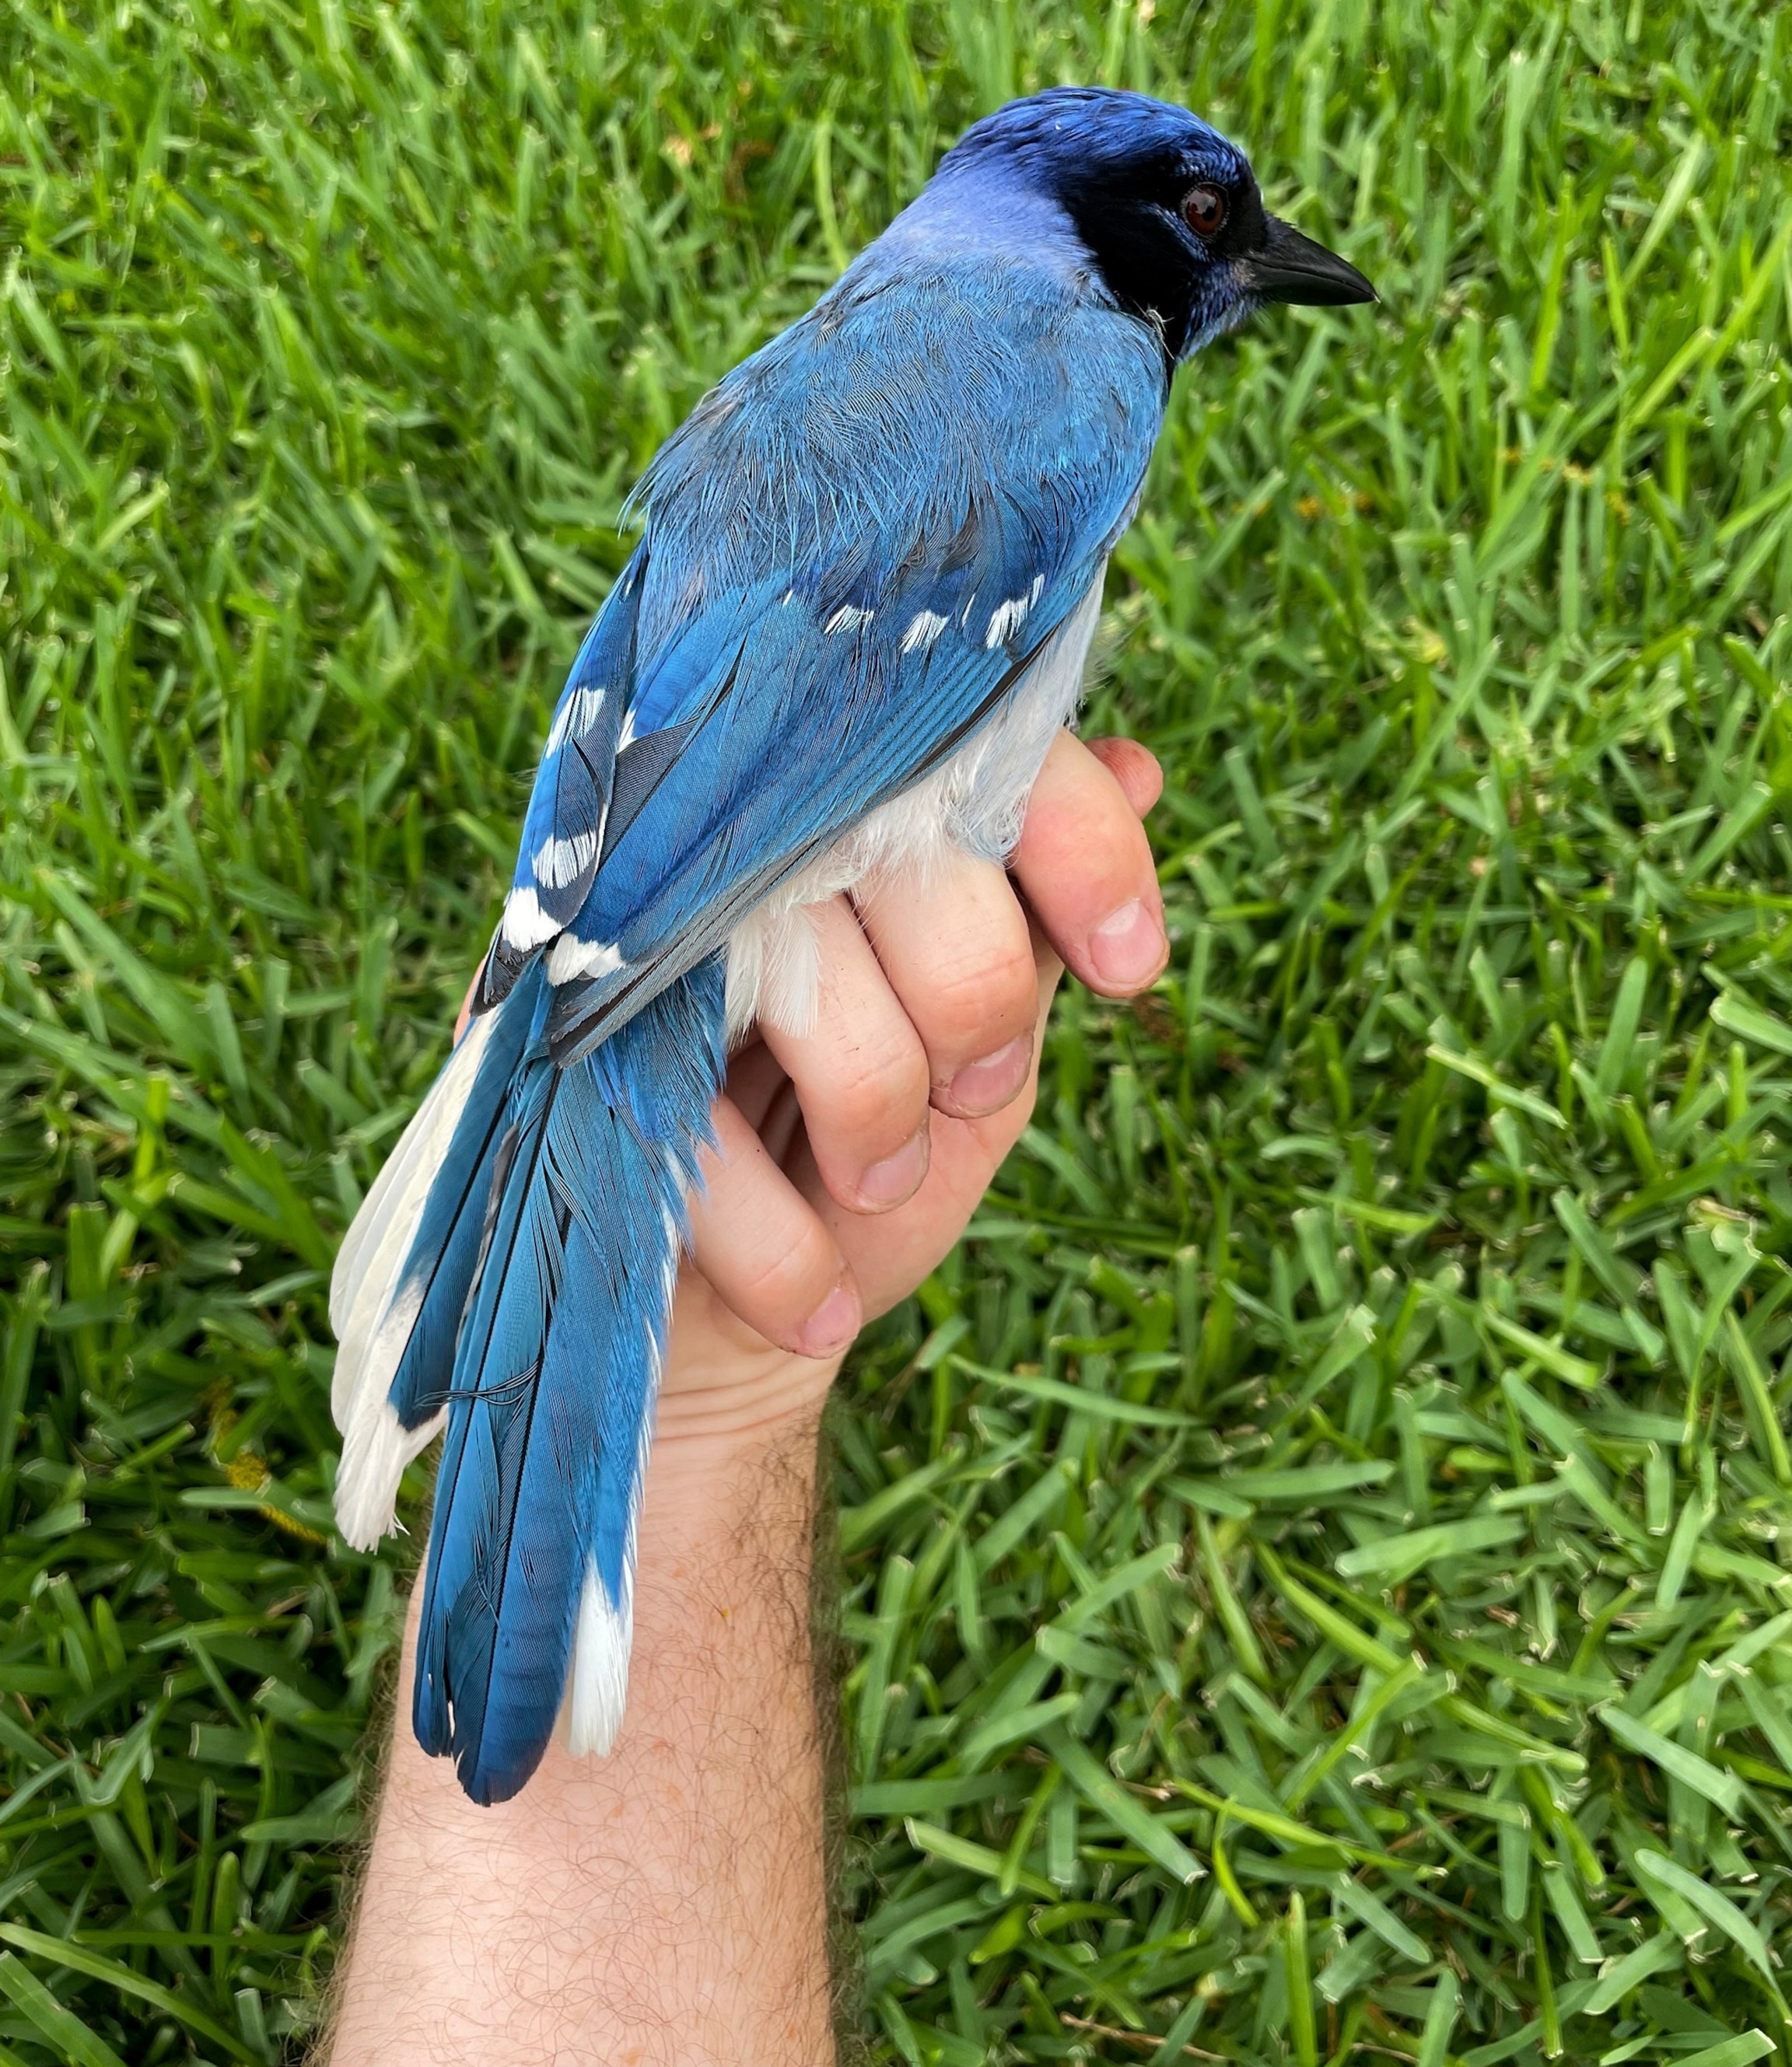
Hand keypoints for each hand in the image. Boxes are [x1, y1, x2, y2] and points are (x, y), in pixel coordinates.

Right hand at [455, 729, 1165, 1445]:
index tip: (1128, 966)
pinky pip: (707, 1136)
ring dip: (879, 1122)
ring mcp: (638, 950)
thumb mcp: (978, 1065)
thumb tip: (1144, 765)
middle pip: (909, 852)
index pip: (974, 744)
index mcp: (834, 825)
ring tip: (870, 1185)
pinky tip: (817, 1305)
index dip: (1078, 838)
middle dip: (975, 1003)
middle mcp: (729, 848)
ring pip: (818, 983)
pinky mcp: (565, 1066)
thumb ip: (1031, 938)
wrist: (709, 1357)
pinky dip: (790, 1251)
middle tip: (965, 1092)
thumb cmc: (848, 1182)